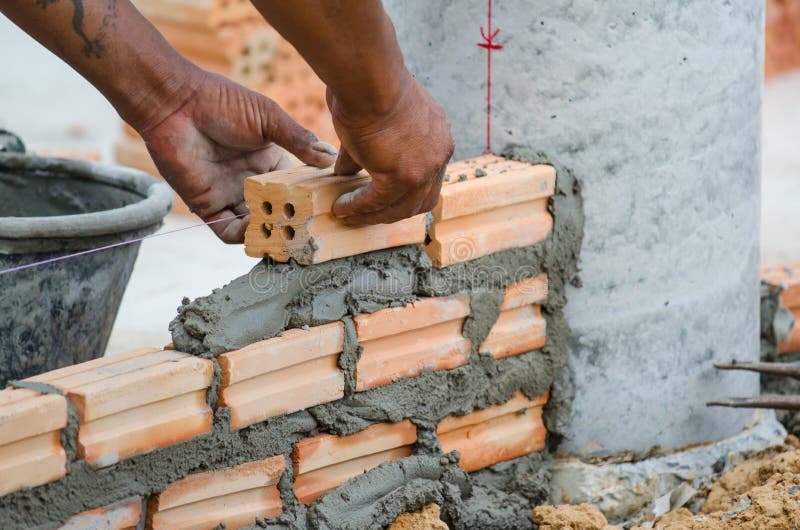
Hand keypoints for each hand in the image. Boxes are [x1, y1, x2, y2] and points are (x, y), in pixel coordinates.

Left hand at [138, 69, 336, 242]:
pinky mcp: (208, 206)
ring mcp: (229, 195)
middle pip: (276, 210)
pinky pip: (228, 232)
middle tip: (309, 230)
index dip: (307, 198)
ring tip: (286, 234)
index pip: (294, 187)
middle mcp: (250, 181)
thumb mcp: (268, 118)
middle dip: (291, 221)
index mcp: (268, 160)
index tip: (325, 207)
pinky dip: (244, 237)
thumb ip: (298, 140)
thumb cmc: (221, 102)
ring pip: (256, 225)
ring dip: (270, 231)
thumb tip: (330, 157)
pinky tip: (259, 232)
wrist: (176, 103)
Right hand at [328, 73, 453, 224]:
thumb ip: (367, 148)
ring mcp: (425, 167)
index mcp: (437, 134)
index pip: (429, 175)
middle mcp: (439, 153)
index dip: (407, 190)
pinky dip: (359, 208)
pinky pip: (378, 202)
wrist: (370, 78)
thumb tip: (346, 171)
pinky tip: (342, 207)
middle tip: (368, 213)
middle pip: (422, 198)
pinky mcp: (403, 176)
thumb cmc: (369, 84)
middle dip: (394, 210)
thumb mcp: (377, 118)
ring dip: (373, 213)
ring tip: (348, 213)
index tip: (385, 196)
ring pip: (401, 206)